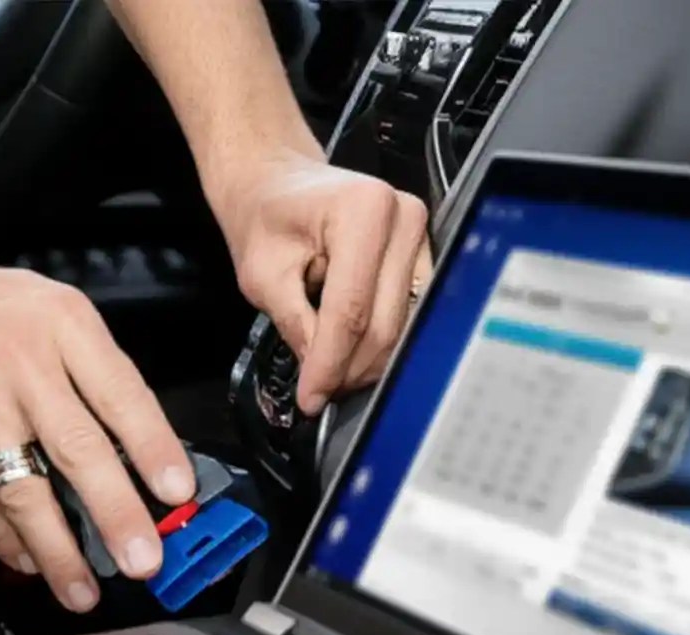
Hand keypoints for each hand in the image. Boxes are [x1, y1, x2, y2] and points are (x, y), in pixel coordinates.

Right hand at [0, 254, 194, 612]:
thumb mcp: (48, 306)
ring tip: (81, 587)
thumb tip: (140, 441)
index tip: (177, 490)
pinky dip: (3, 538)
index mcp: (63, 324)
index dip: (155, 447)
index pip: (123, 393)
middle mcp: (23, 363)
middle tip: (142, 558)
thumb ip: (92, 365)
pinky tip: (25, 559)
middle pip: (79, 448)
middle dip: (116, 512)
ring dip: (57, 548)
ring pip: (24, 488)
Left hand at [211, 153, 432, 415]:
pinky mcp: (426, 253)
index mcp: (362, 210)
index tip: (311, 398)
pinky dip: (379, 341)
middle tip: (318, 394)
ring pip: (402, 325)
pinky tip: (350, 351)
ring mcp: (422, 234)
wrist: (279, 181)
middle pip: (385, 322)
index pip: (351, 308)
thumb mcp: (262, 273)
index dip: (331, 362)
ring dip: (365, 360)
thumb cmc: (265, 216)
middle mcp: (405, 216)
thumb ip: (294, 324)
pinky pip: (409, 313)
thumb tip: (319, 378)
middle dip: (349, 368)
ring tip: (330, 374)